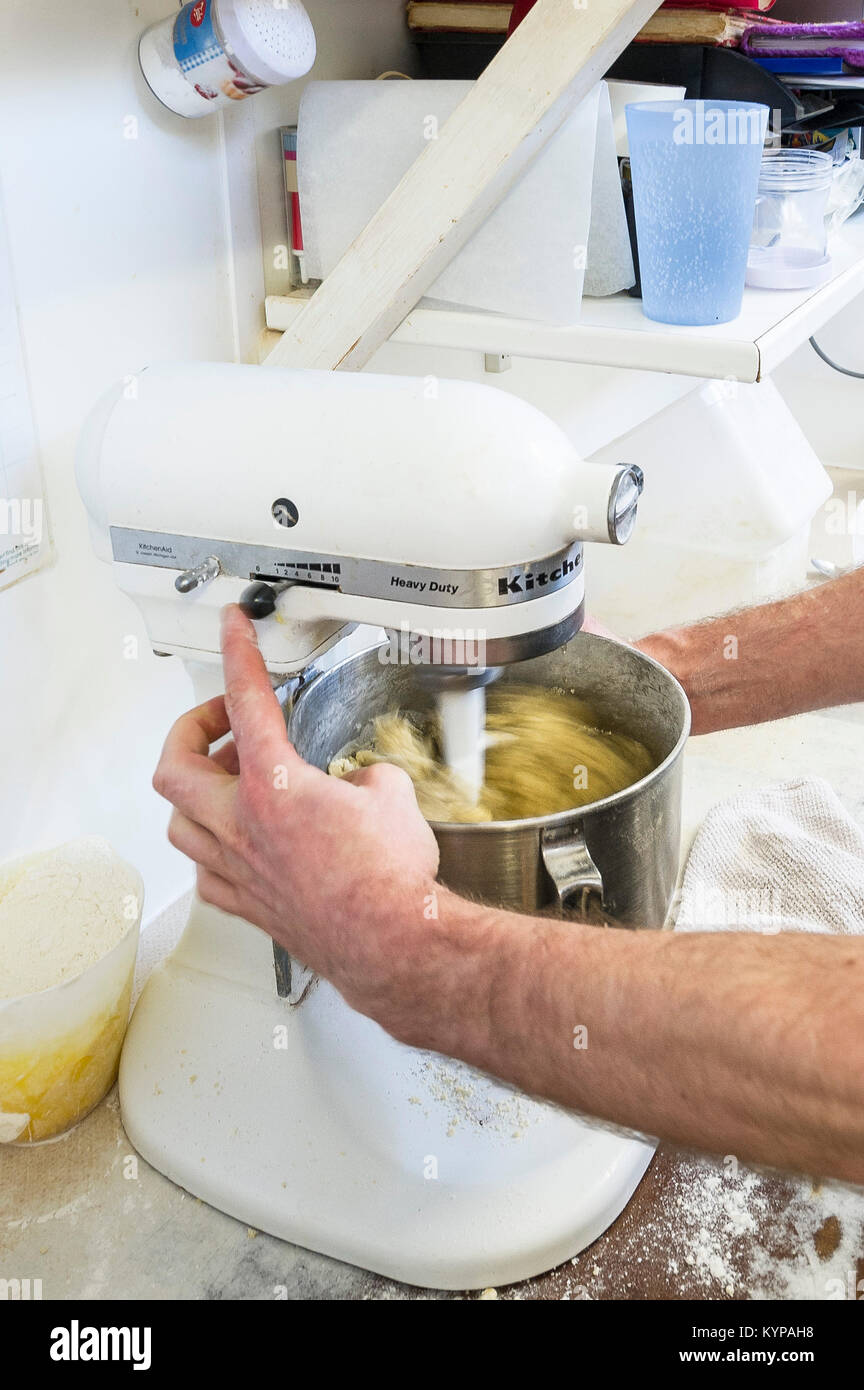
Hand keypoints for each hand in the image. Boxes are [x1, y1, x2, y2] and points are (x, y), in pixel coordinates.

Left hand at [153, 606, 441, 1025]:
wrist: (393, 942)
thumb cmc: (390, 880)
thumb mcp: (390, 795)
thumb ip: (364, 774)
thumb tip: (357, 783)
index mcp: (274, 785)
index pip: (244, 700)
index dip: (237, 653)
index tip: (231, 627)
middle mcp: (241, 826)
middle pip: (175, 765)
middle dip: (191, 731)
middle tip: (222, 721)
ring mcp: (237, 869)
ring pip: (178, 822)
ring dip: (194, 793)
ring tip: (227, 781)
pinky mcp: (247, 905)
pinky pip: (204, 871)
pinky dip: (210, 849)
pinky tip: (235, 844)